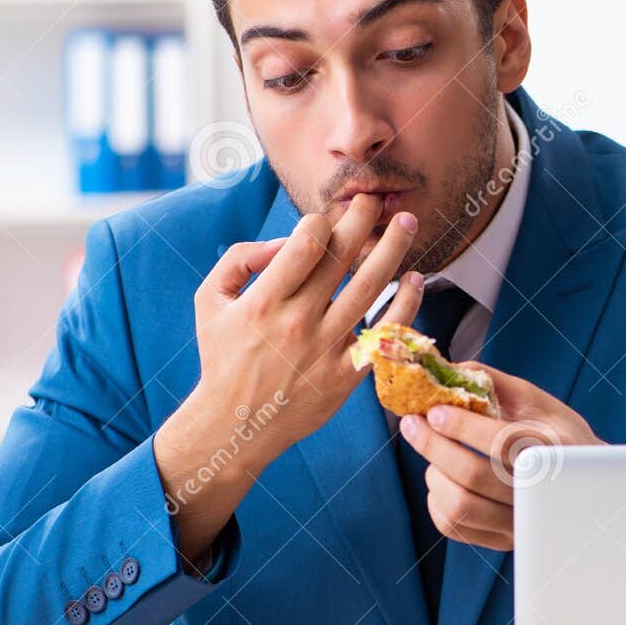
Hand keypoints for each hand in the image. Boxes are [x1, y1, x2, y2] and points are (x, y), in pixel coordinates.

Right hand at [155, 193, 428, 562]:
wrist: (236, 424)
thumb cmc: (223, 356)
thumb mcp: (210, 301)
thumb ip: (238, 259)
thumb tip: (283, 241)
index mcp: (263, 302)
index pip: (306, 244)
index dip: (322, 221)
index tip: (329, 216)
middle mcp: (298, 322)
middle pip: (343, 258)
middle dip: (364, 219)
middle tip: (377, 200)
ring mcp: (326, 349)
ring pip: (371, 288)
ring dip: (394, 249)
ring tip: (408, 222)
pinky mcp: (347, 374)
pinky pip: (385, 334)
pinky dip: (405, 305)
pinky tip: (416, 280)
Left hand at [399, 365, 602, 550]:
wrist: (583, 485)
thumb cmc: (556, 435)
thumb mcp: (538, 402)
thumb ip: (495, 384)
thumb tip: (449, 370)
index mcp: (555, 450)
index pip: (503, 442)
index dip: (462, 427)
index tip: (435, 411)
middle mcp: (541, 493)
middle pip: (474, 476)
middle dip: (434, 446)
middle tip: (413, 424)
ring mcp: (521, 523)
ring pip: (460, 507)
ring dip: (435, 474)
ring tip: (434, 455)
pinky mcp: (503, 541)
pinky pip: (454, 526)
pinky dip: (436, 500)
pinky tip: (443, 479)